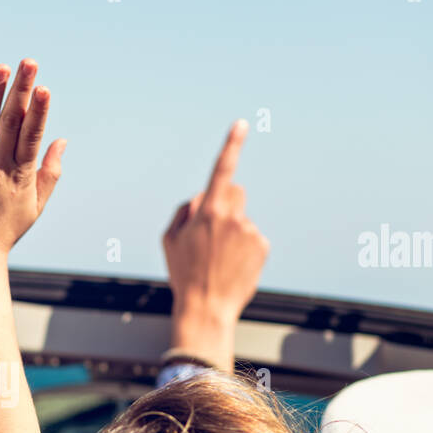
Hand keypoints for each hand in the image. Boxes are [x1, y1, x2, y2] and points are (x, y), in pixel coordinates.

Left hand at [0, 60, 64, 262]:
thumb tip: (62, 140)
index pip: (32, 137)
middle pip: (11, 123)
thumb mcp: (35, 206)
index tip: (44, 87)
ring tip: (2, 68)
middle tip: (27, 62)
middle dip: (20, 91)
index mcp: (20, 177)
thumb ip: (50, 172)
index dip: (39, 111)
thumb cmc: (5, 231)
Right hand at [162, 120, 267, 371]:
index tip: (242, 124)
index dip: (231, 144)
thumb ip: (183, 211)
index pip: (221, 170)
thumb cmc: (184, 274)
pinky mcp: (262, 247)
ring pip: (242, 219)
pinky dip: (243, 248)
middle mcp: (233, 217)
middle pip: (235, 192)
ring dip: (232, 230)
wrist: (206, 308)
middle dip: (226, 203)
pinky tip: (232, 266)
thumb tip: (200, 200)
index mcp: (208, 212)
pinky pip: (252, 238)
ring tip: (219, 259)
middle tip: (213, 229)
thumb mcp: (169, 240)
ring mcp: (250, 232)